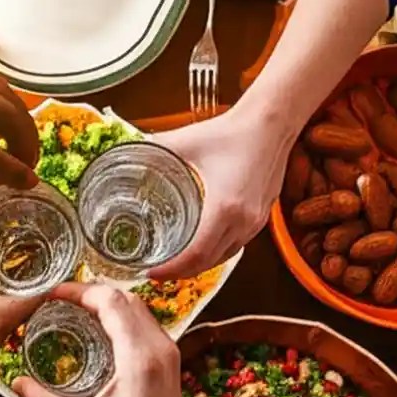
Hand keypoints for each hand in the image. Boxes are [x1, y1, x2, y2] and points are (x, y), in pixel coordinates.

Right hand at [0, 245, 41, 389]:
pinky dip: (7, 289)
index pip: (38, 287)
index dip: (46, 264)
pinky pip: (9, 306)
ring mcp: (2, 330)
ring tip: (15, 247)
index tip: (45, 242)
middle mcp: (5, 320)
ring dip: (21, 275)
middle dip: (34, 262)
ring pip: (22, 297)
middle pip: (33, 288)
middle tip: (31, 236)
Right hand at [12, 283, 196, 396]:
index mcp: (139, 357)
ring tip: (76, 311)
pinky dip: (120, 315)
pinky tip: (98, 330)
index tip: (53, 295)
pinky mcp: (169, 359)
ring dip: (108, 302)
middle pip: (125, 298)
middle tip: (60, 301)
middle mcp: (158, 346)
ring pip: (138, 307)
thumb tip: (16, 383)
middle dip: (92, 292)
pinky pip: (144, 322)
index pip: (112, 302)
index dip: (81, 291)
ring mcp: (168, 351)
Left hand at [148, 106, 295, 278]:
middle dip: (180, 273)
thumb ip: (153, 150)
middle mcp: (243, 221)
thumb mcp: (185, 142)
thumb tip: (125, 156)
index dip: (172, 269)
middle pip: (208, 263)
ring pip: (223, 258)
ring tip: (174, 264)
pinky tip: (200, 248)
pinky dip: (216, 254)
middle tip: (156, 272)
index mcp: (224, 207)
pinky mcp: (261, 218)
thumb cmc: (231, 131)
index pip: (195, 254)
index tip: (151, 272)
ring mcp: (255, 222)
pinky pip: (236, 246)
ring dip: (199, 266)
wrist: (271, 124)